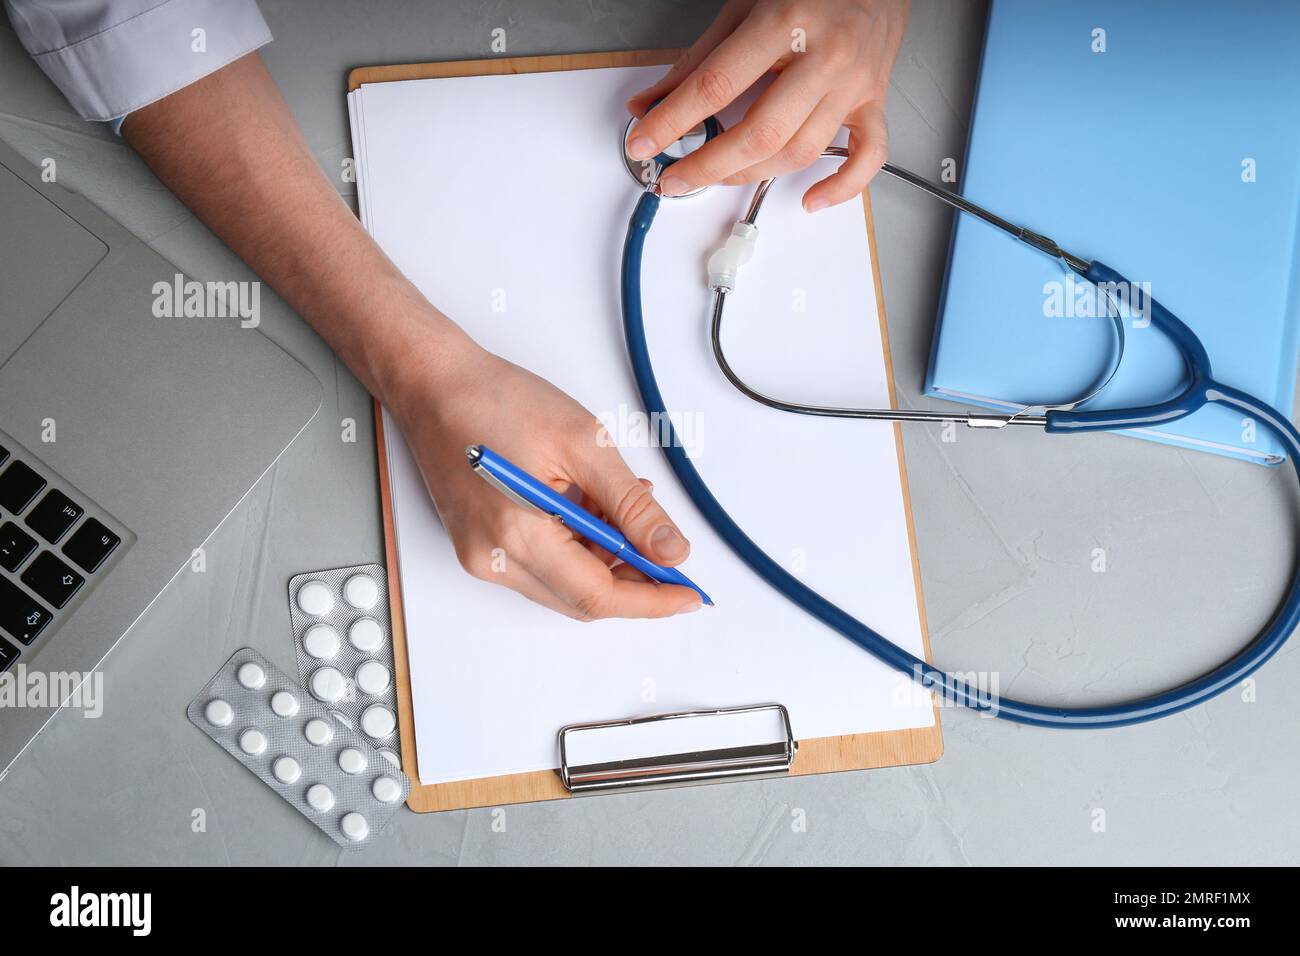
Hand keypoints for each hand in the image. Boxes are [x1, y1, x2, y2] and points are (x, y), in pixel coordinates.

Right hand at [384, 326, 703, 620]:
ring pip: (564, 586)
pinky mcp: (479, 547)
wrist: (435, 385)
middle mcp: (493, 559)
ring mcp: (481, 556)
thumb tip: (669, 549)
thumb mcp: (584, 444)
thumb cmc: (495, 401)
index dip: (651, 600)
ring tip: (629, 512)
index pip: (598, 595)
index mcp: (516, 535)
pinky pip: (542, 568)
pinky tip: (594, 513)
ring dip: (607, 563)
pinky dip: (578, 551)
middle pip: (582, 600)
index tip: (688, 594)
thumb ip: (631, 506)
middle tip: (671, 556)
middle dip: (634, 583)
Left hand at [626, 0, 908, 209]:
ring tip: (717, 177)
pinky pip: (867, 156)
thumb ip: (698, 58)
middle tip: (675, 178)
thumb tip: (653, 102)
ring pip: (800, 152)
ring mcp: (853, 83)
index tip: (644, 143)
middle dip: (708, 166)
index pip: (716, 87)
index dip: (673, 121)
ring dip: (751, 175)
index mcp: (785, 23)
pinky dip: (840, 187)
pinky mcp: (874, 100)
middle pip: (760, 134)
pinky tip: (810, 199)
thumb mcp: (745, 4)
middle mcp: (824, 57)